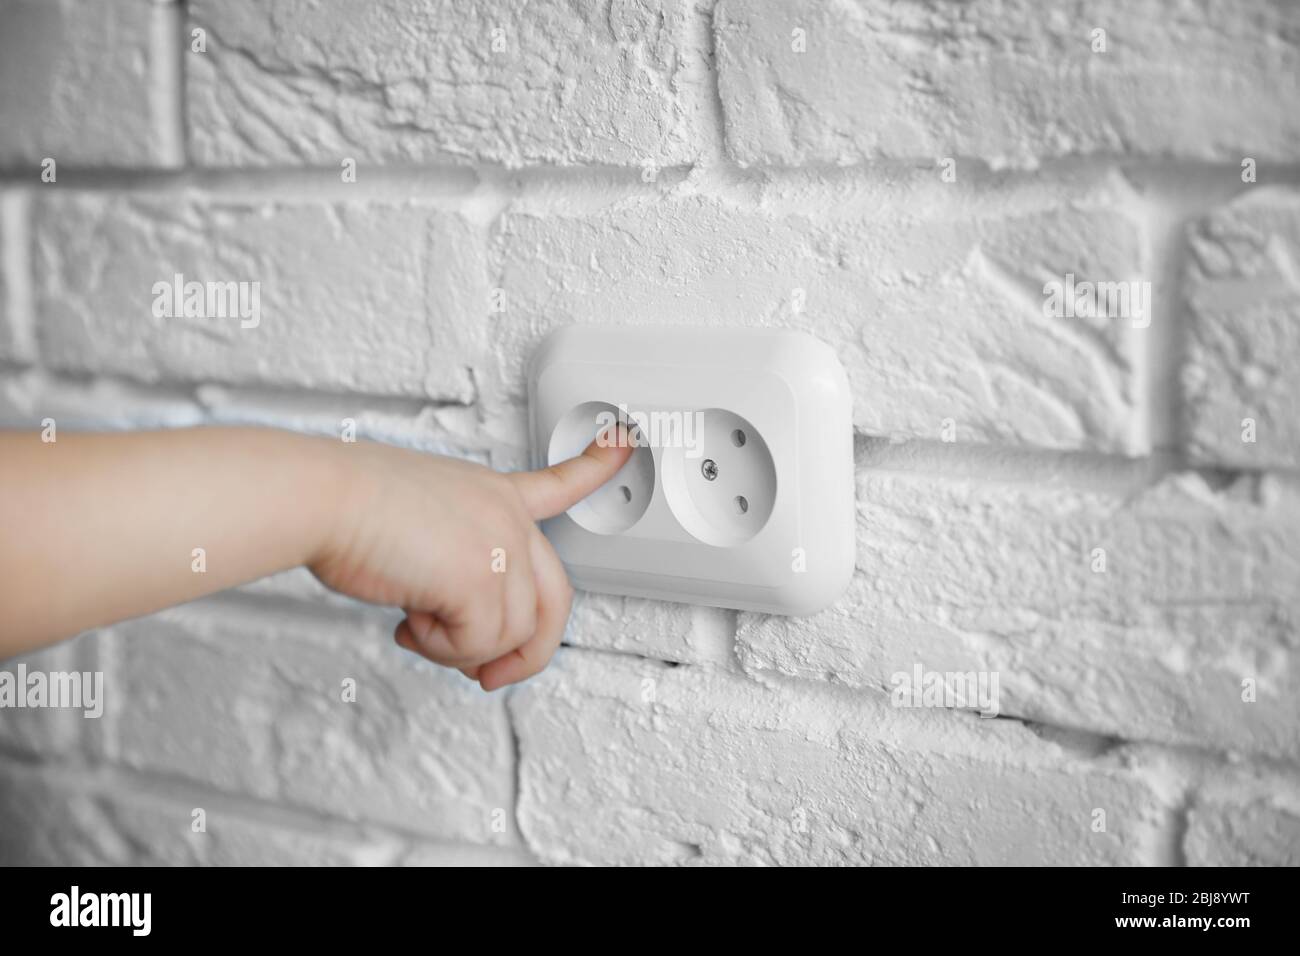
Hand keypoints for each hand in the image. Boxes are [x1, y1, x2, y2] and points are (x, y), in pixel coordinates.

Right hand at [310, 428, 630, 690]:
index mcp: (494, 494)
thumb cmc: (348, 506)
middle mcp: (508, 517)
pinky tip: (407, 621)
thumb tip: (467, 638)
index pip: (559, 483)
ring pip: (510, 636)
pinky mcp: (483, 580)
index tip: (624, 444)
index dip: (596, 469)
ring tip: (415, 626)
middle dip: (526, 654)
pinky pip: (478, 646)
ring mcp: (502, 546)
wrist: (323, 498)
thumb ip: (459, 568)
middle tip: (488, 676)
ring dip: (458, 649)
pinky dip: (439, 648)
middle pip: (554, 604)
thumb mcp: (421, 524)